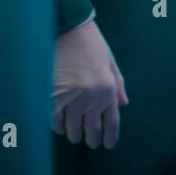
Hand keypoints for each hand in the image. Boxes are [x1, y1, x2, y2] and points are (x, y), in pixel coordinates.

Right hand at [52, 16, 127, 149]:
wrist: (68, 30)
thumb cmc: (91, 45)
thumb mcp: (111, 63)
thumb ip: (118, 85)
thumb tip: (123, 105)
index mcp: (108, 89)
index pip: (111, 123)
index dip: (110, 137)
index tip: (107, 144)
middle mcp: (92, 98)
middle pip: (92, 131)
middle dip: (91, 139)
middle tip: (90, 141)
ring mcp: (71, 99)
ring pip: (72, 130)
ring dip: (74, 133)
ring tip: (75, 131)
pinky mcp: (52, 98)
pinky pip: (55, 123)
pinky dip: (58, 126)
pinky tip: (61, 122)